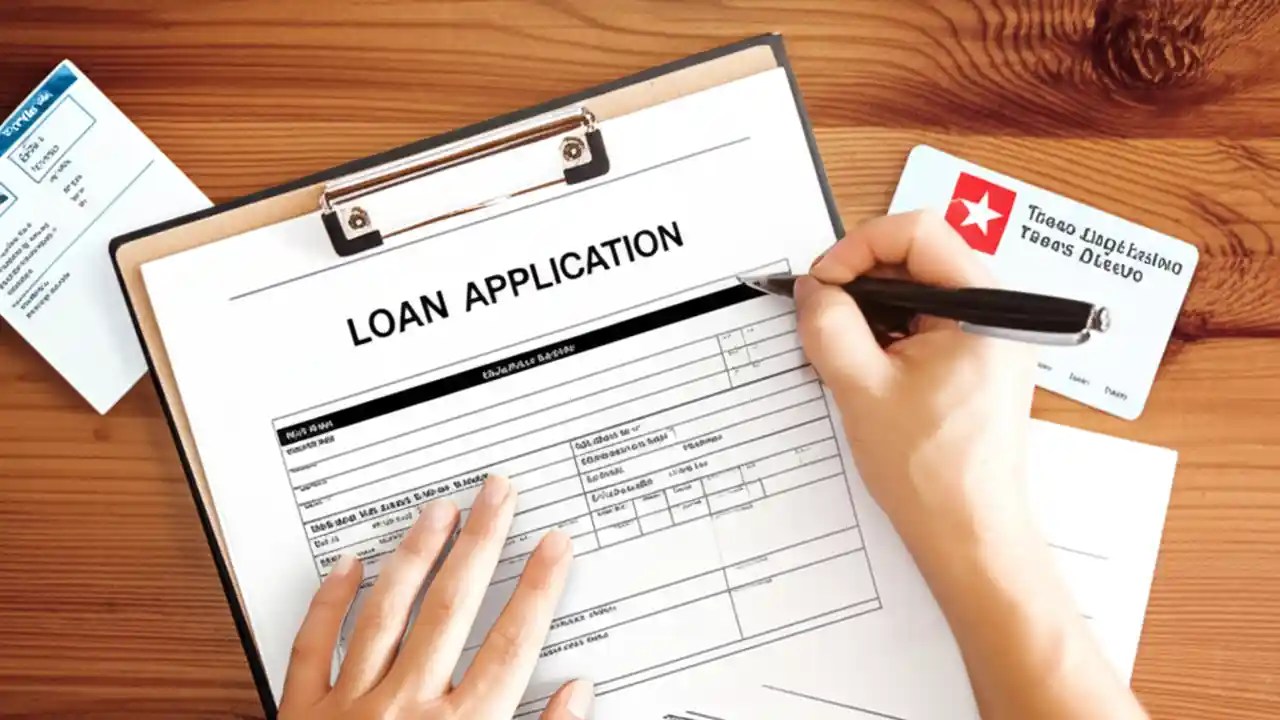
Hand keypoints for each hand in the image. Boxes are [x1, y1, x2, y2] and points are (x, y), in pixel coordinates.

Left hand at [280, 475, 593, 719]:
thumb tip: (577, 696)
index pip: (512, 645)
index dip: (539, 589)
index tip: (556, 546)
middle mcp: (406, 711)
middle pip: (454, 608)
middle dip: (482, 542)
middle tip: (498, 493)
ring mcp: (350, 709)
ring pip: (387, 611)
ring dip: (416, 554)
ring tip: (438, 511)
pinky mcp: (301, 717)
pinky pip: (312, 644)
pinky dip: (330, 600)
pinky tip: (347, 562)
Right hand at [794, 210, 1038, 558]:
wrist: (969, 532)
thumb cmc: (933, 473)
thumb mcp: (860, 387)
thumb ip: (829, 324)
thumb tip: (813, 289)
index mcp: (986, 309)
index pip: (918, 232)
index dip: (858, 248)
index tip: (824, 284)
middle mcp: (1000, 314)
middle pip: (920, 254)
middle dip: (862, 278)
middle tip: (825, 315)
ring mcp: (993, 337)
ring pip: (920, 288)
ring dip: (874, 307)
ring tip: (845, 350)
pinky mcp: (979, 359)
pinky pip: (929, 319)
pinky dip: (891, 331)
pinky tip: (868, 366)